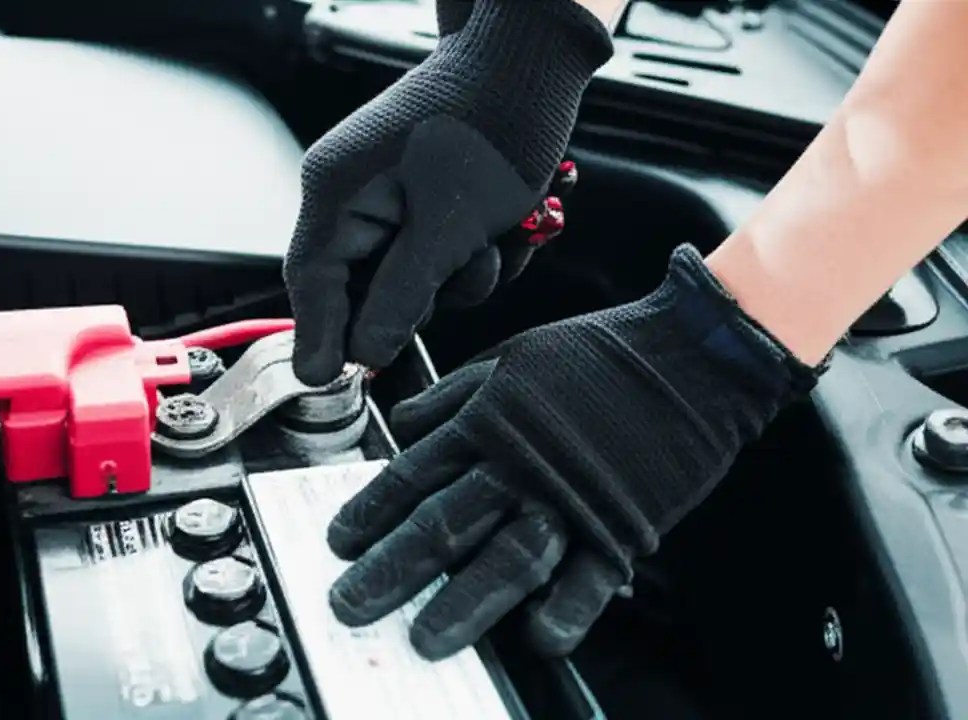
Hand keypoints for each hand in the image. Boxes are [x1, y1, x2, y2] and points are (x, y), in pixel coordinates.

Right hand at [284, 0, 613, 385]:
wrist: (531, 59)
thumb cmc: (492, 121)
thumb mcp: (451, 225)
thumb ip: (402, 296)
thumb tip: (366, 353)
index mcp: (339, 191)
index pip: (312, 282)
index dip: (319, 336)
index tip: (323, 382)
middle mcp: (353, 193)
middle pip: (364, 286)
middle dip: (424, 294)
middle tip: (467, 267)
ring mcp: (387, 195)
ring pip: (411, 277)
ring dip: (462, 275)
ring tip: (499, 234)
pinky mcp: (422, 198)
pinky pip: (437, 255)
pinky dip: (474, 254)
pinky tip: (505, 227)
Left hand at [326, 245, 823, 659]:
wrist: (688, 353)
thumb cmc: (596, 355)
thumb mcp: (508, 358)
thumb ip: (451, 396)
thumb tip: (401, 422)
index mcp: (486, 422)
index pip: (412, 475)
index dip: (369, 513)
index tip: (337, 545)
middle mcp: (519, 464)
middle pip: (443, 525)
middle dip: (391, 571)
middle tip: (351, 606)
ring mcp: (570, 497)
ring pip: (504, 557)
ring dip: (463, 603)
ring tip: (426, 639)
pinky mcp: (622, 521)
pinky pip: (588, 575)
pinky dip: (566, 609)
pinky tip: (540, 639)